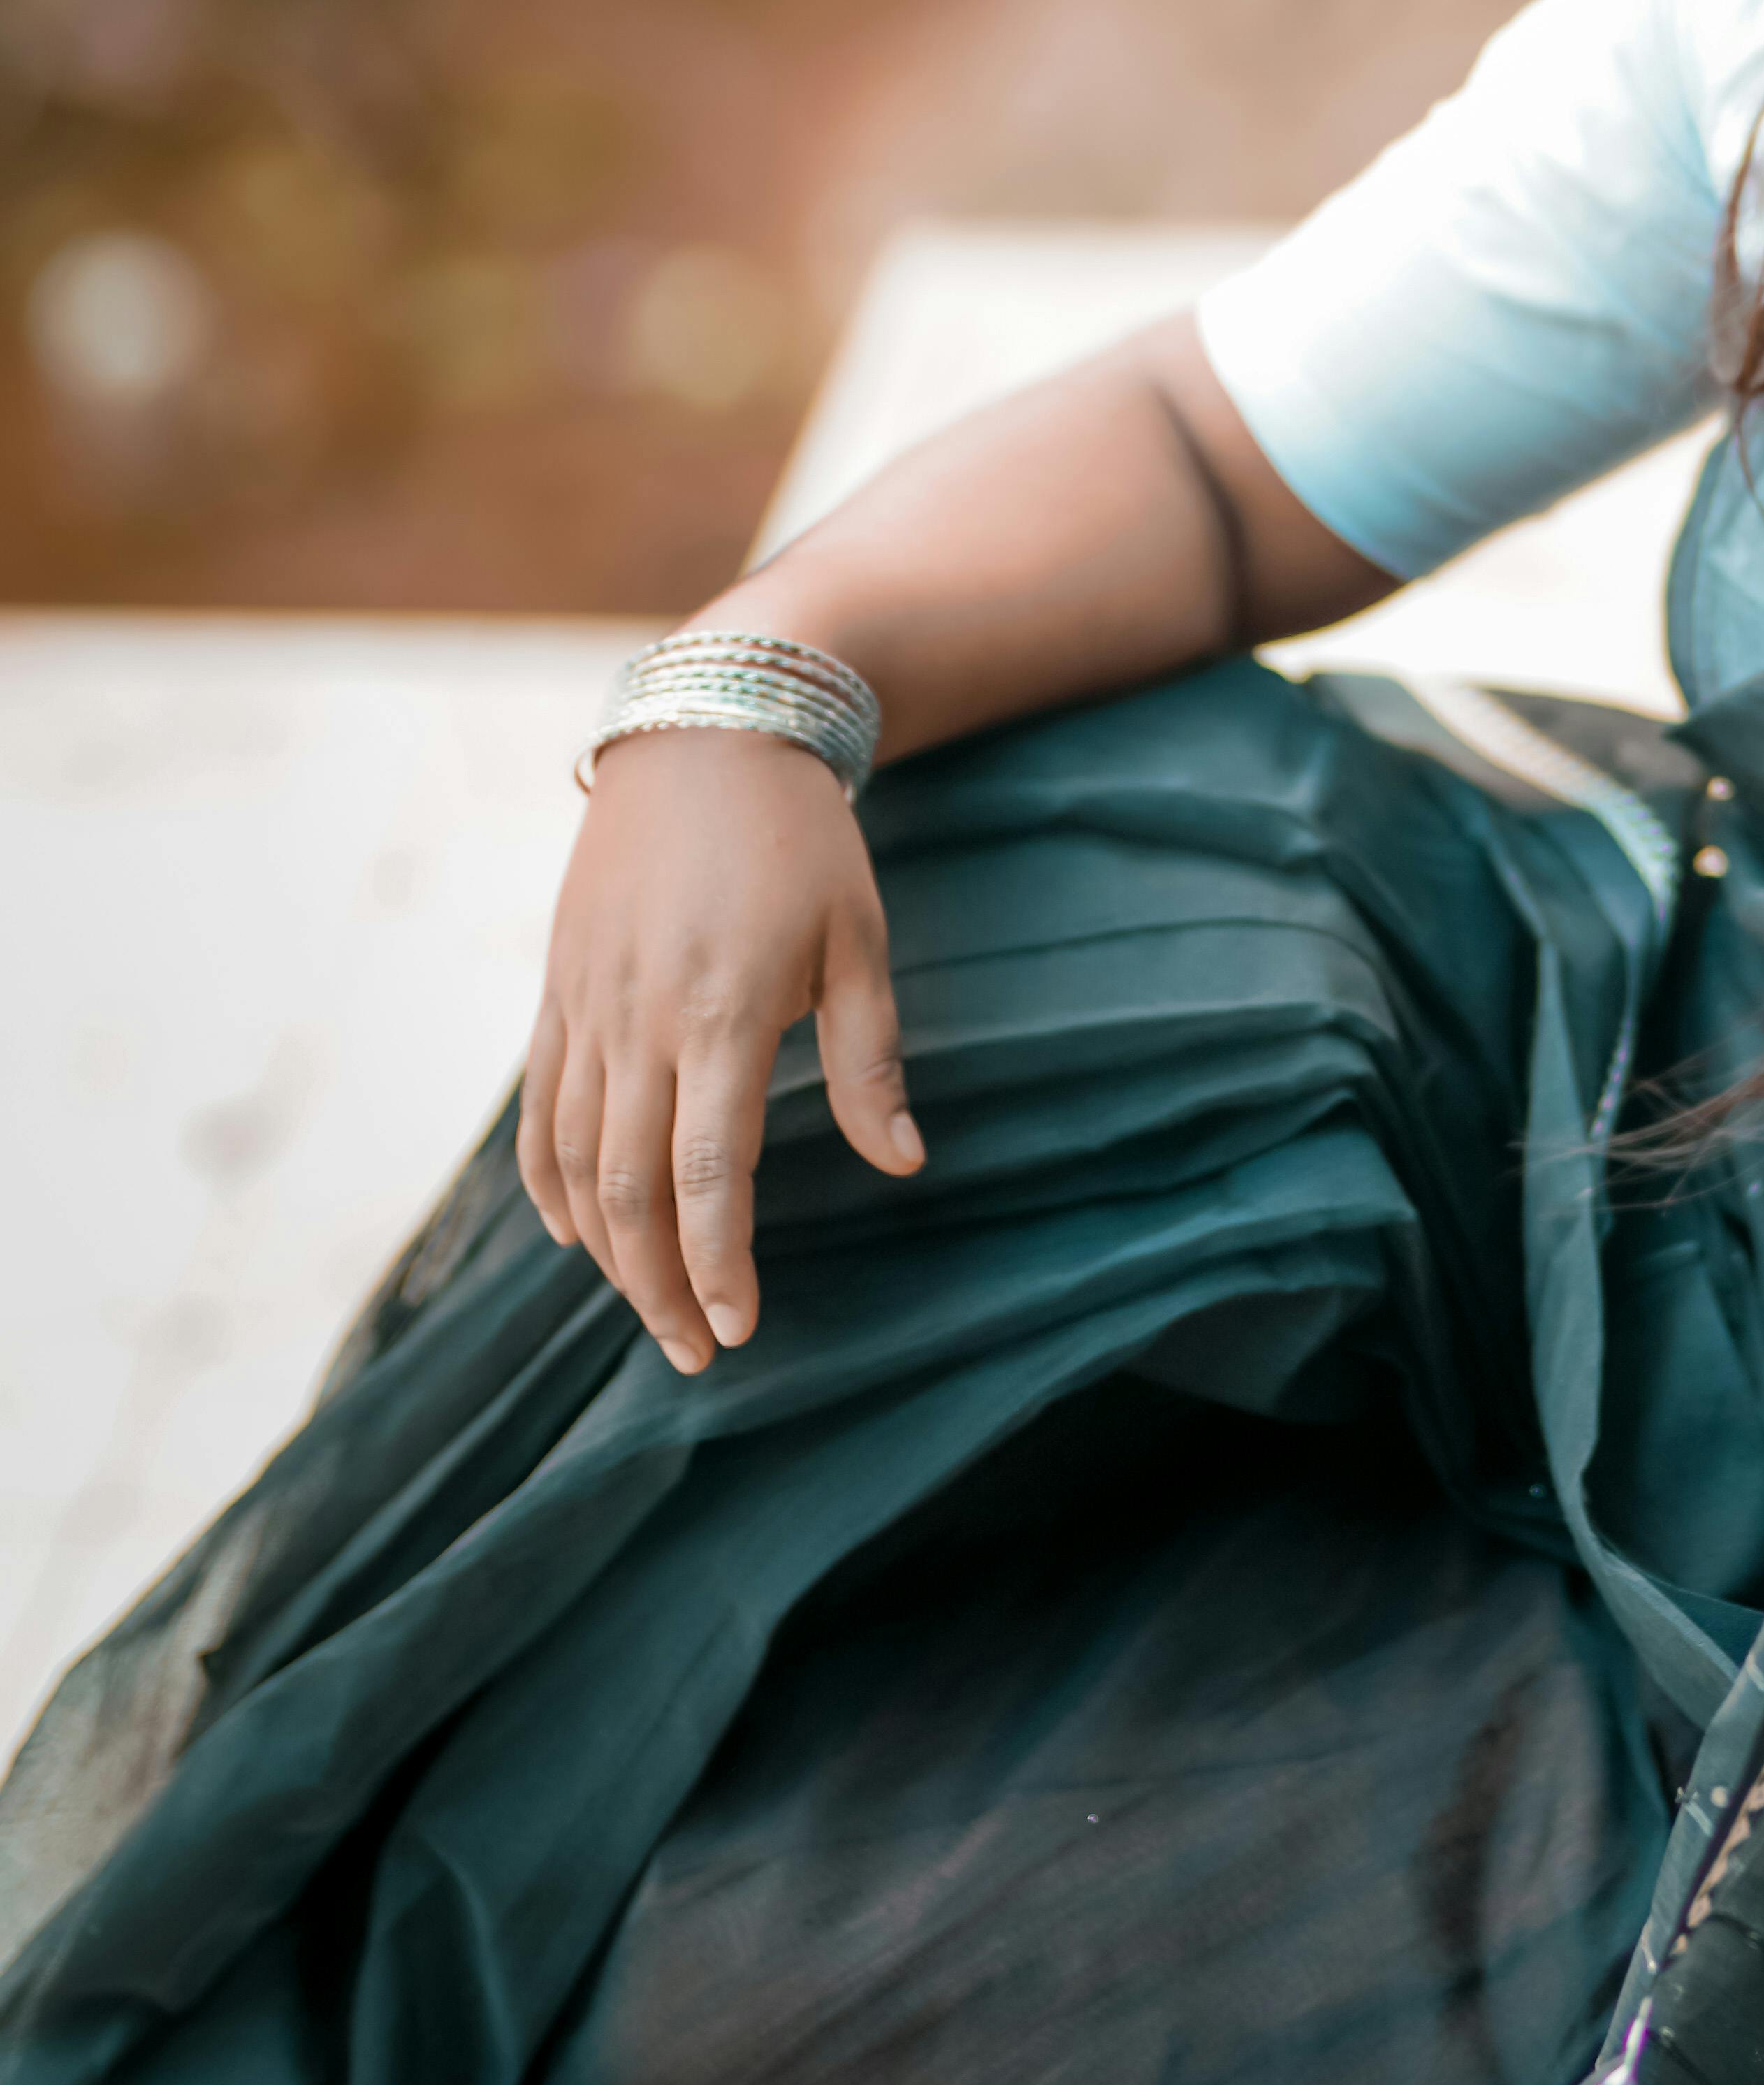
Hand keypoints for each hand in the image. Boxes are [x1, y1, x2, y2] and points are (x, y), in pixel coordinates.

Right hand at [519, 733, 920, 1370]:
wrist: (706, 733)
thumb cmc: (802, 840)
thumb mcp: (859, 939)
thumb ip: (869, 1060)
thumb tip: (903, 1163)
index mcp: (725, 1011)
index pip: (708, 1175)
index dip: (718, 1265)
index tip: (741, 1330)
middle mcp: (640, 1018)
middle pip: (631, 1189)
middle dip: (659, 1286)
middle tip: (697, 1351)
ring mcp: (586, 1005)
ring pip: (575, 1161)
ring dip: (606, 1251)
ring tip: (651, 1308)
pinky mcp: (557, 989)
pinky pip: (539, 1108)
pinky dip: (549, 1184)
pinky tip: (576, 1233)